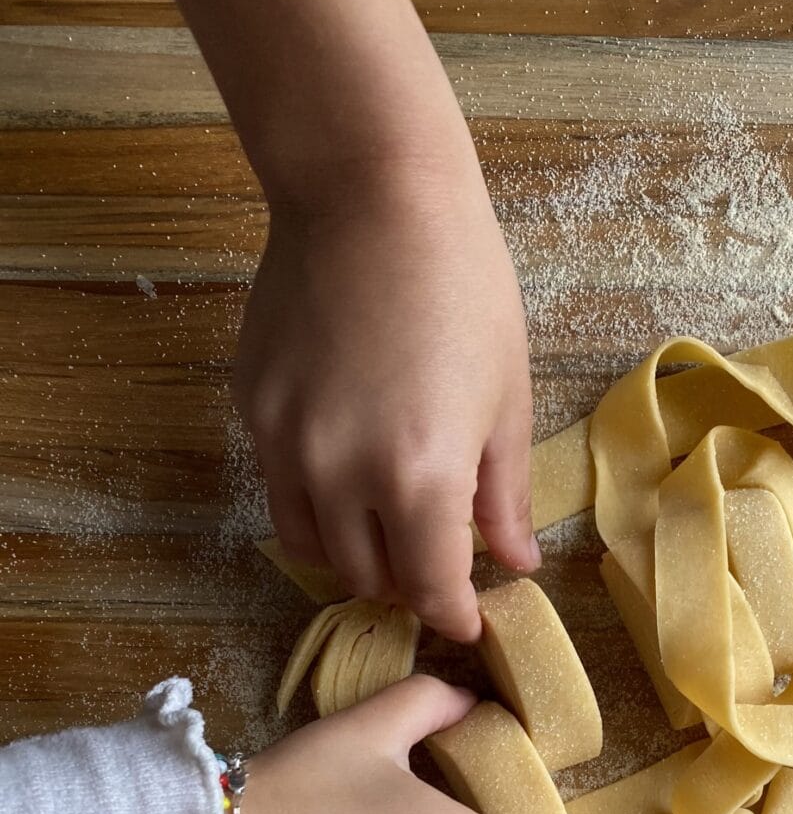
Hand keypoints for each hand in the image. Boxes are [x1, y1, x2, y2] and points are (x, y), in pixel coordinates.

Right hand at [235, 162, 538, 641]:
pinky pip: (282, 491)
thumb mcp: (507, 398)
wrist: (372, 196)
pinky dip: (318, 502)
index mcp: (422, 476)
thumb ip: (504, 495)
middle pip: (369, 578)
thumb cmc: (463, 287)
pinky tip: (348, 463)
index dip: (453, 614)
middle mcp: (344, 475)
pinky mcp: (253, 412)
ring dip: (357, 553)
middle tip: (436, 560)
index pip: (431, 588)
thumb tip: (517, 562)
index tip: (466, 618)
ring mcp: (288, 445)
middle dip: (408, 583)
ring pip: (314, 548)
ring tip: (388, 523)